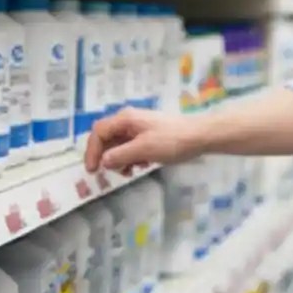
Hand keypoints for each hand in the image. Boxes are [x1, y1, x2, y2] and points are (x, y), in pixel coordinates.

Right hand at [83, 107, 204, 173]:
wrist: (200, 136)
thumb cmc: (171, 140)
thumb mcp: (143, 149)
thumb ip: (120, 155)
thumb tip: (103, 161)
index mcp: (125, 119)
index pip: (98, 132)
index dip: (92, 151)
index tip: (93, 171)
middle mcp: (130, 121)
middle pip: (107, 138)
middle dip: (105, 156)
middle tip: (108, 173)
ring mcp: (140, 128)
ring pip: (119, 144)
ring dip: (118, 159)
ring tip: (127, 172)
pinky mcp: (149, 136)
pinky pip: (131, 147)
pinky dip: (130, 158)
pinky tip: (138, 167)